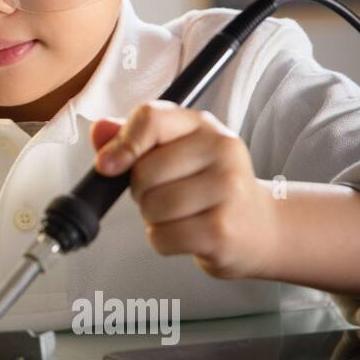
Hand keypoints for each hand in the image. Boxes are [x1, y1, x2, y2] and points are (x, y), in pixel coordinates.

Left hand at [90, 101, 278, 279]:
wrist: (260, 226)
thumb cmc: (208, 185)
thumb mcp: (176, 151)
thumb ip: (133, 137)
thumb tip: (98, 131)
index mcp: (203, 125)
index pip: (151, 119)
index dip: (122, 144)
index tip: (107, 166)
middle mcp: (222, 150)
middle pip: (144, 172)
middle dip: (141, 191)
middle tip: (166, 194)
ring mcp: (227, 190)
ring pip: (151, 207)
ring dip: (152, 218)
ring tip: (179, 214)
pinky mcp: (222, 231)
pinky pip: (161, 238)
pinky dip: (162, 241)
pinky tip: (185, 233)